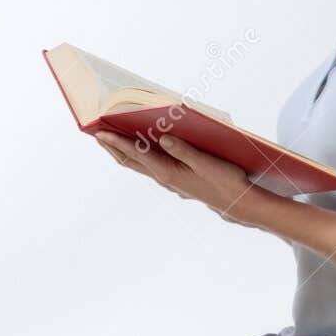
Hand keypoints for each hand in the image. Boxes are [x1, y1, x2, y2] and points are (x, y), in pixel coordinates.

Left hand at [94, 130, 266, 226]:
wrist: (238, 203)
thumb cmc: (225, 182)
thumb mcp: (205, 163)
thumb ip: (183, 150)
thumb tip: (162, 139)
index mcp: (168, 173)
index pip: (136, 154)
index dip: (117, 143)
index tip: (100, 133)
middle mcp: (165, 178)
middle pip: (132, 162)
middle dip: (113, 148)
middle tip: (97, 135)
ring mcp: (171, 181)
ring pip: (141, 165)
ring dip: (126, 153)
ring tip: (113, 141)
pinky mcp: (178, 181)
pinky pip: (153, 167)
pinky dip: (142, 156)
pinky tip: (143, 150)